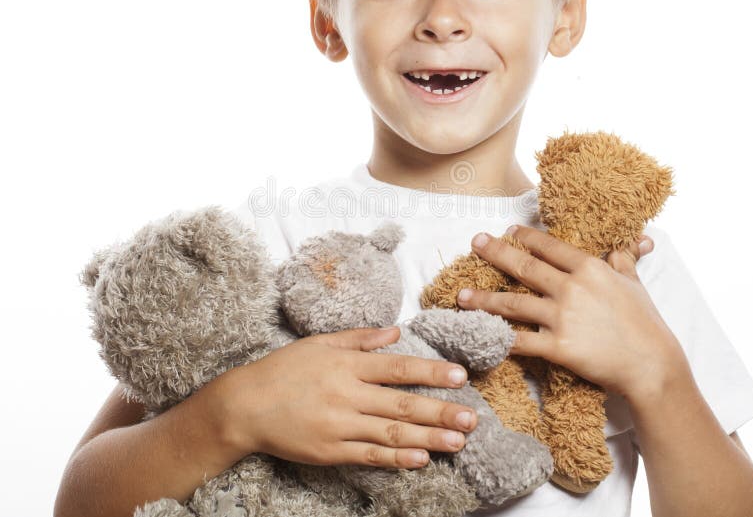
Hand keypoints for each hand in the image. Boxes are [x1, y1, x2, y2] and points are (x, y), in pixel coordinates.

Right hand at [212, 327, 477, 468]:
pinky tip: (420, 458)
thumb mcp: (318, 343)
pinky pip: (369, 454)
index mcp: (346, 364)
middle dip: (440, 411)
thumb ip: (359, 338)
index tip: (459, 375)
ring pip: (391, 432)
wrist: (243, 406)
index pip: (397, 367)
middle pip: (401, 403)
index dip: (430, 372)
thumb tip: (396, 331)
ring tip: (457, 442)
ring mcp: (338, 425)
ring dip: (428, 437)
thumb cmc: (282, 369)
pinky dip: (396, 457)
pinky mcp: (329, 451)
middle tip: (472, 418)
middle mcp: (346, 393)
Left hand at [457, 226, 685, 401]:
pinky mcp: (558, 348)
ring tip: (460, 295)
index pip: (549, 246)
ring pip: (513, 304)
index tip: (508, 230)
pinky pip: (520, 341)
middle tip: (475, 242)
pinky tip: (479, 333)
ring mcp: (562, 318)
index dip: (526, 237)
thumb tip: (630, 241)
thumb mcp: (634, 283)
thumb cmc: (645, 323)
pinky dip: (498, 338)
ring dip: (483, 299)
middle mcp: (571, 288)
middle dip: (495, 253)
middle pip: (524, 268)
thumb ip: (624, 260)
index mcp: (589, 269)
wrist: (652, 365)